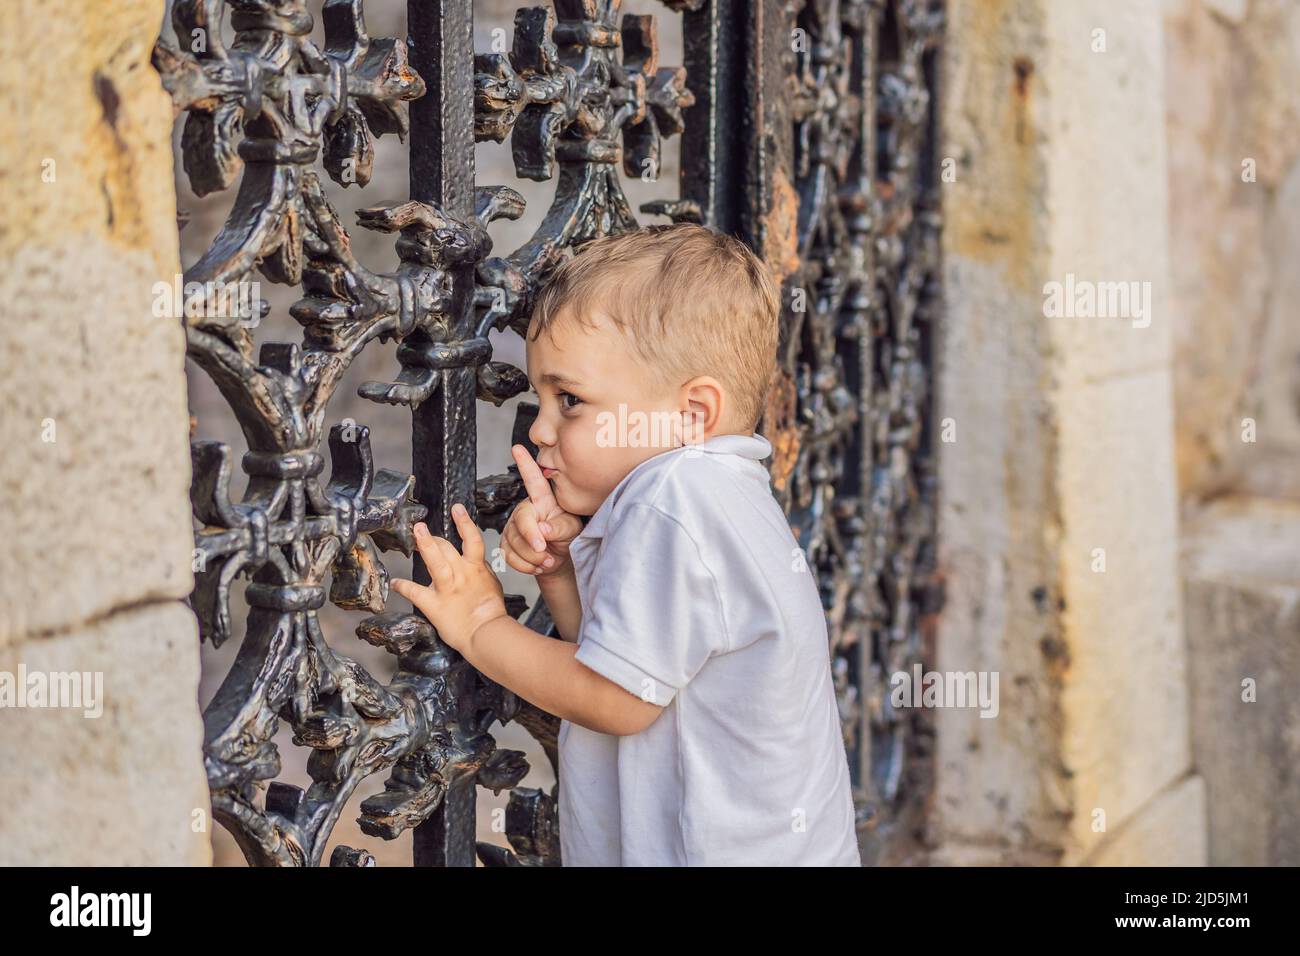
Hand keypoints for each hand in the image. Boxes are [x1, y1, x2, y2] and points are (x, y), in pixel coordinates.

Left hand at [390, 503, 506, 653]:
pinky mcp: (434, 604)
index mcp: (475, 568)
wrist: (486, 633)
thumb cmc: (491, 612)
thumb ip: (481, 570)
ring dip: (425, 544)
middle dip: (434, 538)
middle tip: (422, 531)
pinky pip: (415, 592)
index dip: (464, 522)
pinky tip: (396, 582)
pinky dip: (404, 587)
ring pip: (435, 561)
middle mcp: (461, 574)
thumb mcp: (492, 584)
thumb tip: (475, 561)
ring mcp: (447, 588)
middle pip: (446, 546)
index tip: (456, 509)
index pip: (472, 539)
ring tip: (417, 531)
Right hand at [504, 444, 585, 577]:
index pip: (533, 480)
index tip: (518, 448)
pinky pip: (509, 556)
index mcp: (543, 500)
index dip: (525, 464)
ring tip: (549, 560)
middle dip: (532, 539)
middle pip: (521, 520)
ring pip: (514, 542)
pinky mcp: (505, 543)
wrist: (557, 560)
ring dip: (533, 557)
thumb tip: (542, 529)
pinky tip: (538, 565)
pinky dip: (525, 565)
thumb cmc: (566, 538)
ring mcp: (512, 526)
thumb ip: (559, 527)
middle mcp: (525, 509)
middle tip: (546, 551)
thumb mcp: (572, 530)